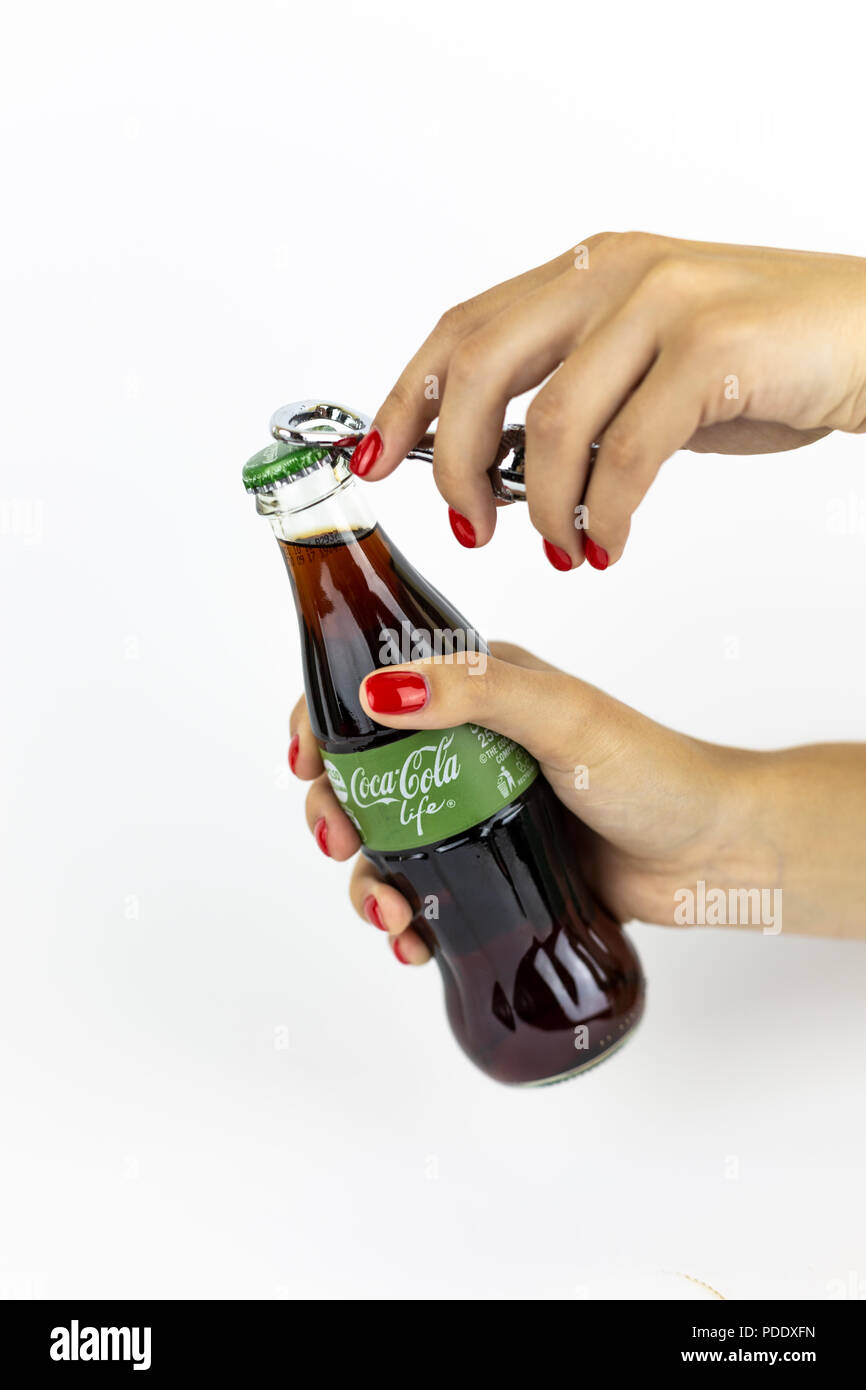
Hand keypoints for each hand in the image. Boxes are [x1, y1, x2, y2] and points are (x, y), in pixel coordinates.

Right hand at [288, 642, 865, 959]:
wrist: (717, 853)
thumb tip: (377, 693)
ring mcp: (482, 816)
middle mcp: (469, 751)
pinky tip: (412, 942)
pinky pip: (432, 896)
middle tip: (339, 846)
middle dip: (336, 813)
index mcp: (477, 694)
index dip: (326, 722)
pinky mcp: (500, 873)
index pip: (376, 693)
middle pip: (366, 778)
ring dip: (368, 881)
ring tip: (388, 914)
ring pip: (391, 846)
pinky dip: (408, 921)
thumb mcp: (560, 716)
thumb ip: (472, 693)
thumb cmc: (651, 770)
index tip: (304, 761)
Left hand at [349, 233, 865, 568]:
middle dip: (450, 463)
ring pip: (553, 421)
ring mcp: (662, 303)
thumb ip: (572, 397)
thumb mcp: (646, 366)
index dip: (407, 399)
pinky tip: (609, 544)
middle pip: (481, 366)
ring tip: (559, 549)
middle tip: (469, 528)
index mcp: (586, 272)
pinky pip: (629, 453)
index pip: (463, 329)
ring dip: (541, 507)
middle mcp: (612, 273)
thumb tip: (490, 467)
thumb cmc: (760, 358)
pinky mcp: (713, 349)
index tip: (372, 463)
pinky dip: (607, 514)